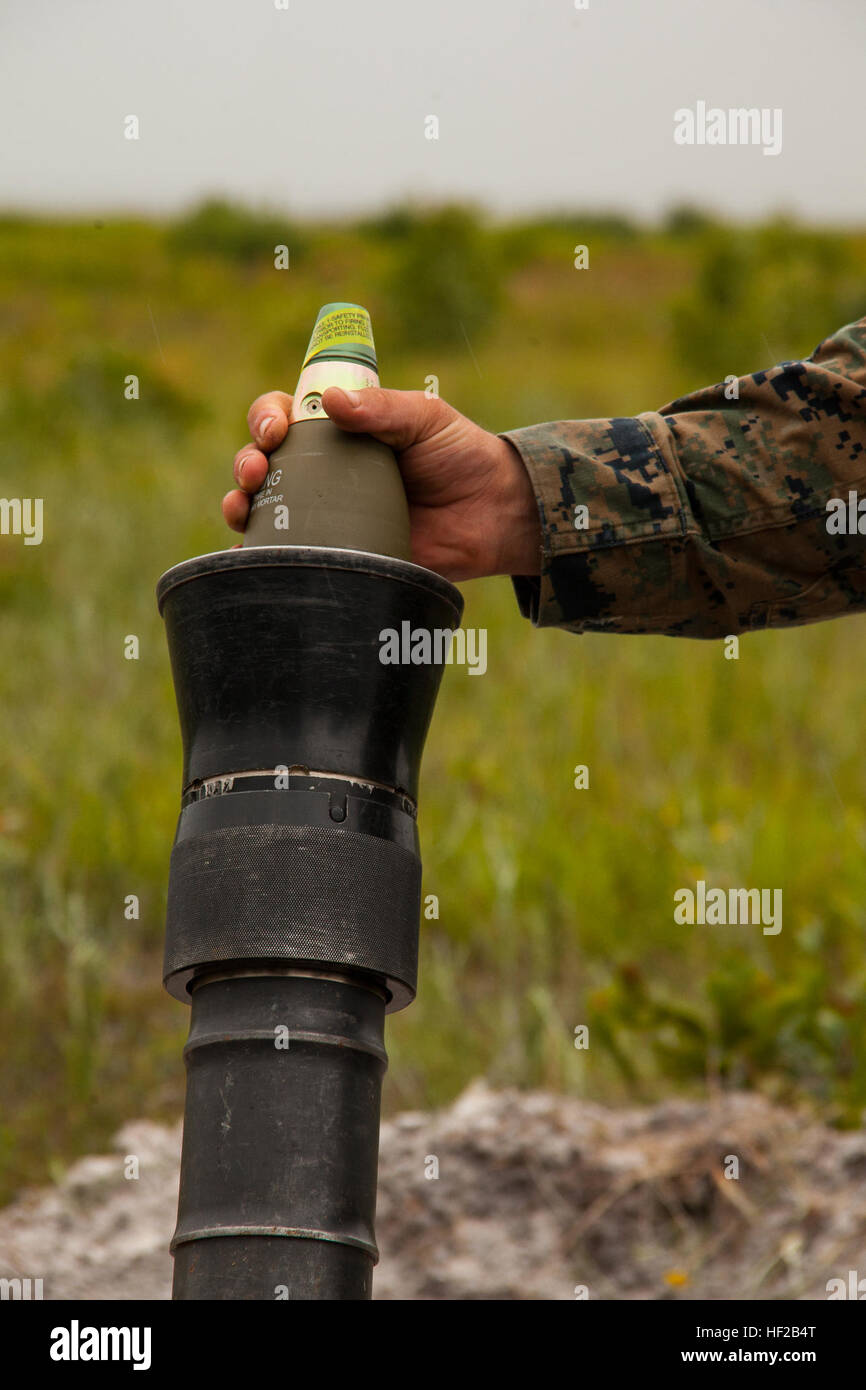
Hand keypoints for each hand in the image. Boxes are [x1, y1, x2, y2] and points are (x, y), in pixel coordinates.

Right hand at [222, 387, 541, 581]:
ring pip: (264, 508)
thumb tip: (329, 401)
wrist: (493, 516)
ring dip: (241, 504)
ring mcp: (326, 516)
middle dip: (246, 462)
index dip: (266, 418)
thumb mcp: (424, 419)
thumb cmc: (461, 456)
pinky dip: (263, 555)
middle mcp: (323, 471)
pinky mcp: (339, 554)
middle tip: (259, 470)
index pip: (284, 416)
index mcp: (338, 431)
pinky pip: (291, 556)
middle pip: (262, 462)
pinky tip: (251, 553)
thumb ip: (382, 409)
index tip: (276, 429)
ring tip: (244, 506)